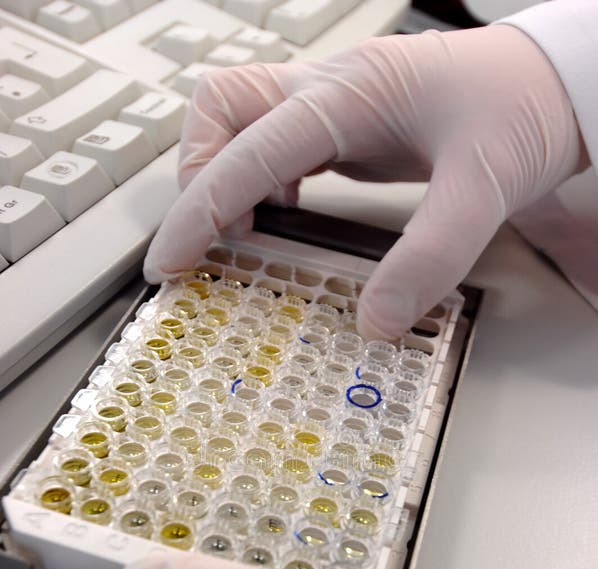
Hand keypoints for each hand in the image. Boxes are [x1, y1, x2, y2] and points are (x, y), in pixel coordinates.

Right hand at [144, 25, 584, 338]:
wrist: (553, 84)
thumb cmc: (520, 113)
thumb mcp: (483, 188)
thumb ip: (429, 256)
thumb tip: (372, 323)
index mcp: (349, 95)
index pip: (250, 147)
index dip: (202, 207)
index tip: (172, 260)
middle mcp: (329, 90)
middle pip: (221, 110)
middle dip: (200, 176)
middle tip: (213, 243)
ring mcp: (334, 103)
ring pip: (240, 122)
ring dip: (226, 179)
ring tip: (247, 237)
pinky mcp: (345, 123)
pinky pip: (274, 144)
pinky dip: (259, 183)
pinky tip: (282, 216)